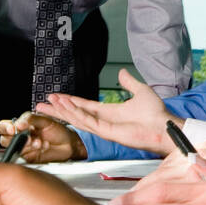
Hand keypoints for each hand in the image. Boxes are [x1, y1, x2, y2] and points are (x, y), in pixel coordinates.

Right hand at [0, 111, 87, 162]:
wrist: (69, 143)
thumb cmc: (57, 130)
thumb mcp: (45, 120)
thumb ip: (31, 119)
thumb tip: (18, 124)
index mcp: (20, 125)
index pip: (3, 126)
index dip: (5, 127)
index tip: (14, 128)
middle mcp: (19, 137)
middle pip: (5, 139)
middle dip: (16, 138)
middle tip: (29, 137)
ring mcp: (23, 148)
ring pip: (15, 148)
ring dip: (27, 144)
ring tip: (40, 141)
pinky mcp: (29, 158)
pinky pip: (25, 156)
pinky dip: (34, 151)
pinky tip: (44, 146)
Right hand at [38, 68, 171, 153]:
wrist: (165, 126)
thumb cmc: (156, 114)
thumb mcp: (140, 91)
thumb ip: (128, 82)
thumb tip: (122, 72)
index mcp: (109, 112)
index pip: (84, 106)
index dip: (69, 101)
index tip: (56, 96)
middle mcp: (104, 120)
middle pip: (75, 113)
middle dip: (58, 109)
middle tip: (41, 104)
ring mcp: (105, 127)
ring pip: (78, 118)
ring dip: (63, 110)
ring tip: (48, 103)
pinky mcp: (108, 132)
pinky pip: (88, 122)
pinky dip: (76, 114)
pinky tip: (65, 107)